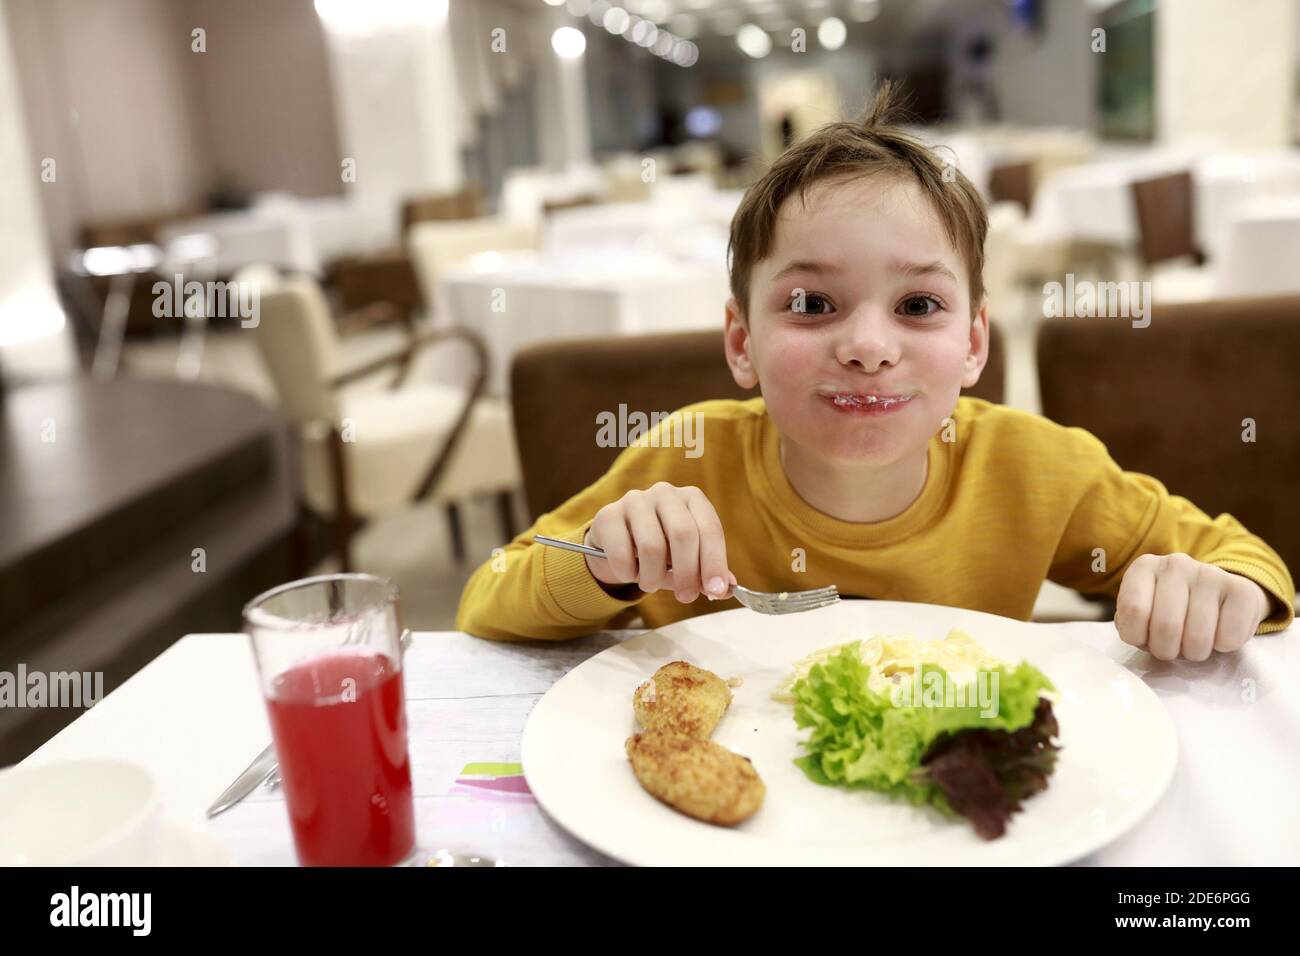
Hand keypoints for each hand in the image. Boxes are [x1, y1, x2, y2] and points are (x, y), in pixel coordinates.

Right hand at [584, 482, 735, 602]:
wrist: (615, 541)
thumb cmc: (660, 548)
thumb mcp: (687, 558)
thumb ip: (707, 571)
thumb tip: (726, 587)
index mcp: (692, 499)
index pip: (709, 529)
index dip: (714, 562)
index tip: (716, 589)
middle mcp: (665, 493)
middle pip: (683, 534)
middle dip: (687, 573)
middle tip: (686, 597)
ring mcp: (635, 500)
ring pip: (652, 546)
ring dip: (654, 577)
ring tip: (651, 585)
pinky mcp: (608, 515)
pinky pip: (621, 553)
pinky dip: (628, 573)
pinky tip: (630, 573)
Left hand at [1114, 553, 1271, 660]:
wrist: (1219, 598)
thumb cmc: (1171, 612)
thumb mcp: (1143, 612)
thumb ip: (1130, 622)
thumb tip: (1135, 634)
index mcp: (1144, 568)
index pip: (1133, 610)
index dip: (1137, 637)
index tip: (1145, 639)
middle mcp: (1176, 564)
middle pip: (1166, 626)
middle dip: (1167, 650)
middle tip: (1173, 649)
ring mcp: (1210, 574)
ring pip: (1197, 637)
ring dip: (1195, 653)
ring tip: (1194, 644)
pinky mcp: (1242, 589)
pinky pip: (1229, 638)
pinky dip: (1223, 648)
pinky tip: (1219, 635)